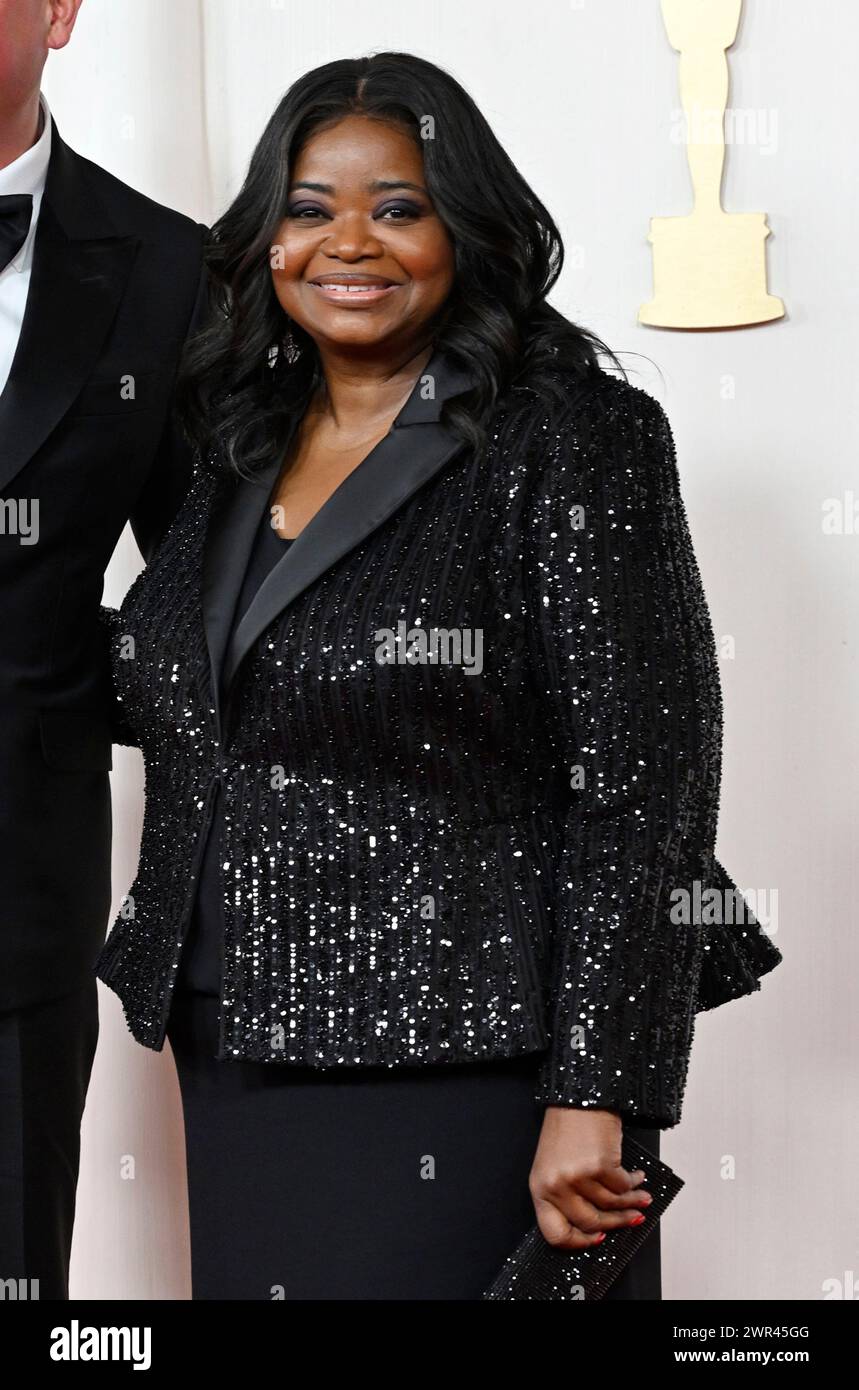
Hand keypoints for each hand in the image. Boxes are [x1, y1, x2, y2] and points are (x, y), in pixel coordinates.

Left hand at [529, 1106, 652, 1248]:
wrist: (577, 1096)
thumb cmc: (565, 1129)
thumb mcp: (553, 1166)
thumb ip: (564, 1196)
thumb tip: (593, 1224)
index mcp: (540, 1189)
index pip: (555, 1234)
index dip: (579, 1242)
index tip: (596, 1239)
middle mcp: (556, 1185)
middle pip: (590, 1223)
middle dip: (615, 1223)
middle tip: (630, 1219)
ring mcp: (578, 1176)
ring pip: (611, 1205)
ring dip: (632, 1203)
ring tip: (641, 1197)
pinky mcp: (600, 1165)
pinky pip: (623, 1186)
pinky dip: (634, 1184)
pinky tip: (637, 1178)